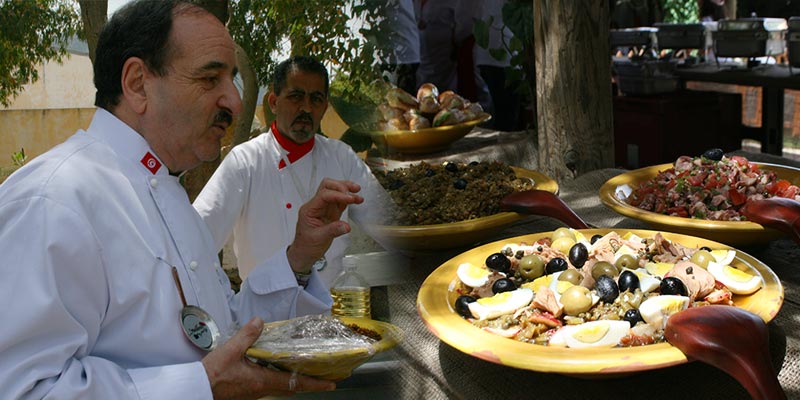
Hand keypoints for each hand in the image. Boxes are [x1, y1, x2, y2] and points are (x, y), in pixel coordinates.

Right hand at [202, 317, 335, 398]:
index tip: (331, 383)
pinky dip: (280, 380)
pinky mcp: (248, 391)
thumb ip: (247, 335)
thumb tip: (260, 321)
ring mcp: (255, 392)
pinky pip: (270, 386)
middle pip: (292, 388)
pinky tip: (278, 370)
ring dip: (295, 382)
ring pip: (281, 388)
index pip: (295, 383)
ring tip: (306, 372)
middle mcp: (262, 389)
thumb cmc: (213, 374)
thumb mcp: (230, 351)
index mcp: (262, 381)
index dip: (315, 383)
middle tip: (324, 377)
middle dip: (309, 383)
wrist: (196, 390)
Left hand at [287, 178, 363, 272]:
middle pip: (327, 186)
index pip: (324, 195)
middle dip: (341, 186)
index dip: (338, 195)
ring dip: (346, 190)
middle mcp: (316, 206)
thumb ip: (333, 230)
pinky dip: (348, 199)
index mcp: (310, 209)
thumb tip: (346, 226)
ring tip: (357, 192)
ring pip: (335, 191)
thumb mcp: (319, 239)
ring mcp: (324, 208)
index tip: (350, 199)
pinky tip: (356, 200)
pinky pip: (340, 201)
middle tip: (353, 192)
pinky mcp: (331, 213)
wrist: (305, 253)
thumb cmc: (306, 245)